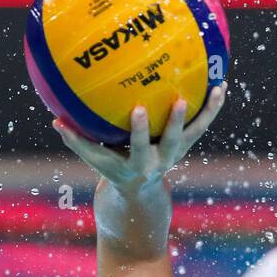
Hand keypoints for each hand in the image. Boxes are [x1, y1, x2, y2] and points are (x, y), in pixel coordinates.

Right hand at [52, 83, 227, 201]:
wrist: (139, 191)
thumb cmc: (112, 167)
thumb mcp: (95, 158)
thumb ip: (76, 141)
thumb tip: (54, 121)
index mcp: (135, 165)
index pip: (135, 148)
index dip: (140, 130)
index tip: (137, 108)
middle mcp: (158, 162)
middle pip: (169, 143)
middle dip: (170, 125)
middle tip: (171, 102)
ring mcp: (175, 154)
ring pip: (193, 134)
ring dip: (204, 113)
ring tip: (216, 89)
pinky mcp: (186, 145)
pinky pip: (202, 124)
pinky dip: (212, 106)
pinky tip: (221, 84)